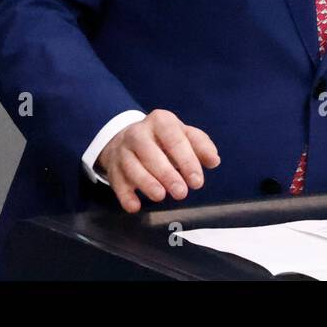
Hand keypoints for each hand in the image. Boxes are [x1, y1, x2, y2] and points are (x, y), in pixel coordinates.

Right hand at [94, 109, 220, 211]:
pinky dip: (125, 195)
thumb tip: (214, 161)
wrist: (129, 137)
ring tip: (161, 196)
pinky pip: (117, 182)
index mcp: (161, 121)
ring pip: (132, 167)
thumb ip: (201, 146)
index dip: (187, 161)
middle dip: (167, 174)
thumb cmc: (164, 139)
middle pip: (151, 154)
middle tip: (181, 193)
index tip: (197, 182)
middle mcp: (138, 133)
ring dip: (146, 183)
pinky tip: (135, 206)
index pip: (175, 140)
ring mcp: (123, 150)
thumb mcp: (184, 135)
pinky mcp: (113, 168)